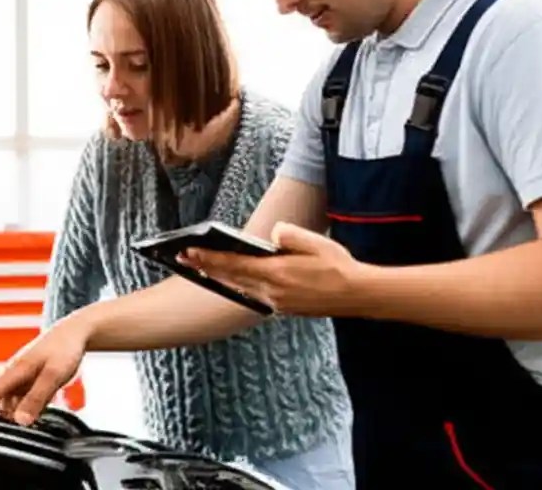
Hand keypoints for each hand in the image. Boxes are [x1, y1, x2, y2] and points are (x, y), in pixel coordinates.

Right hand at [0, 314, 89, 427]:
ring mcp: (20, 376)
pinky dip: (22, 408)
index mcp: (14, 370)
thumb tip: (20, 421)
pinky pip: (19, 398)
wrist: (74, 333)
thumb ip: (36, 398)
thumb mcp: (53, 376)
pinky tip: (35, 411)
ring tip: (28, 417)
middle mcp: (12, 373)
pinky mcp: (28, 379)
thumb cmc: (64, 349)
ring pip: (7, 401)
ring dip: (12, 413)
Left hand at [179, 221, 370, 316]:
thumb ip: (289, 234)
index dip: (208, 258)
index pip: (233, 264)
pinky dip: (240, 286)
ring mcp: (277, 302)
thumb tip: (273, 234)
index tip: (188, 251)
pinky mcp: (284, 308)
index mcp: (276, 274)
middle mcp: (272, 291)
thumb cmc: (338, 266)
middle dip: (206, 267)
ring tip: (202, 268)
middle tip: (183, 258)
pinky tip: (233, 280)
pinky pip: (254, 296)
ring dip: (220, 278)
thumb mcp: (314, 242)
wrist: (358, 295)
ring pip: (240, 288)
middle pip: (231, 278)